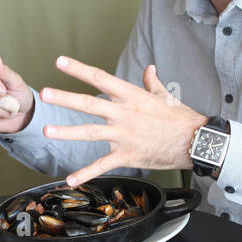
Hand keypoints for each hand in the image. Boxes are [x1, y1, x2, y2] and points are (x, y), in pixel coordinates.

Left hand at [38, 57, 207, 186]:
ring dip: (67, 132)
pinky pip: (102, 166)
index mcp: (131, 96)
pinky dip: (85, 174)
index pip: (101, 78)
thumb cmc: (180, 117)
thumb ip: (152, 82)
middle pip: (89, 104)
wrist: (196, 141)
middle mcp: (124, 114)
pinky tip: (69, 180)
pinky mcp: (127, 155)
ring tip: (47, 131)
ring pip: (90, 133)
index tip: (60, 62)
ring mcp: (124, 136)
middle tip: (45, 94)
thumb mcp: (164, 95)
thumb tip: (149, 68)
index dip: (79, 70)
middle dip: (66, 98)